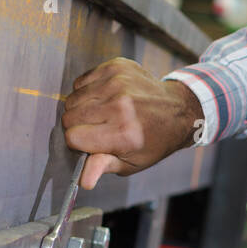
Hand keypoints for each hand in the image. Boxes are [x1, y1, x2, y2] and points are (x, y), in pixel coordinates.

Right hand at [61, 57, 205, 189]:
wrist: (177, 110)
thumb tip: (83, 181)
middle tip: (99, 128)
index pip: (72, 137)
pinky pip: (81, 81)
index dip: (78, 143)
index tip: (91, 143)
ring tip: (103, 114)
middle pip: (69, 116)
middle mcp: (119, 106)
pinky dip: (88, 90)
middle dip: (78, 126)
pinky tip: (106, 98)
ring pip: (72, 98)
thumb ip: (103, 167)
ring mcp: (117, 82)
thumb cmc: (153, 141)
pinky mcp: (116, 66)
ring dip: (82, 108)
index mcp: (123, 133)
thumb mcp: (132, 162)